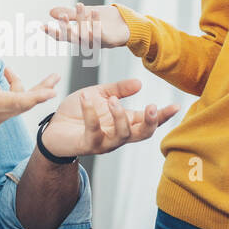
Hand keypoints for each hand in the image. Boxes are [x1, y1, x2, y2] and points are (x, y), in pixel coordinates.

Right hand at [0, 59, 56, 143]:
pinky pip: (3, 108)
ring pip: (13, 105)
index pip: (16, 102)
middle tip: (55, 77)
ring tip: (7, 70)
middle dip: (40, 90)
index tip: (52, 90)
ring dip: (16, 88)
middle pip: (22, 104)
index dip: (36, 96)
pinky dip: (3, 94)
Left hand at [40, 78, 179, 157]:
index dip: (163, 116)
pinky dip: (91, 112)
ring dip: (120, 115)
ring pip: (122, 135)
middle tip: (151, 106)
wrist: (52, 128)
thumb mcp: (99, 95)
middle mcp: (117, 134)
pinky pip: (94, 130)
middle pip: (142, 134)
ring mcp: (104, 142)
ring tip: (112, 100)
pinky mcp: (87, 144)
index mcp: (124, 122)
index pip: (148, 121)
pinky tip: (85, 97)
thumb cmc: (76, 113)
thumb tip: (139, 83)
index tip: (176, 105)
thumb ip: (118, 90)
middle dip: (150, 122)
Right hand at [43, 3, 129, 49]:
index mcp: (80, 35)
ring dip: (83, 20)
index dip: (53, 32)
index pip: (63, 36)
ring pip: (87, 34)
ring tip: (79, 5)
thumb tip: (51, 12)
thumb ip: (71, 14)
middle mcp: (87, 41)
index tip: (42, 26)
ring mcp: (99, 43)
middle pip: (73, 37)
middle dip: (67, 27)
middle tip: (62, 16)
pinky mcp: (111, 41)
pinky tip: (94, 15)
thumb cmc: (106, 21)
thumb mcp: (86, 14)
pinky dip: (98, 27)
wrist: (128, 24)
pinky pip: (103, 35)